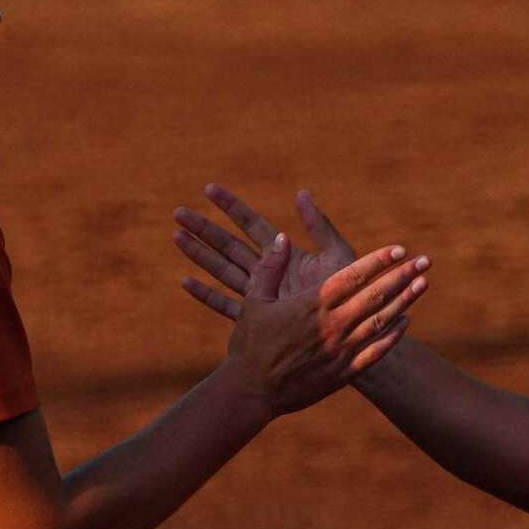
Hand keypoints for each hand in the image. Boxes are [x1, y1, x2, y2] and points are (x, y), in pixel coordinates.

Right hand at [174, 184, 369, 315]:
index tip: (209, 189)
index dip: (231, 206)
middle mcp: (272, 275)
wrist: (353, 339)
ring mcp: (264, 297)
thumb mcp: (337, 256)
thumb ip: (319, 227)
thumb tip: (302, 193)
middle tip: (178, 212)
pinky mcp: (260, 319)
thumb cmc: (352, 297)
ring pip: (223, 270)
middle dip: (205, 228)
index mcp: (287, 257)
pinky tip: (185, 282)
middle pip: (231, 245)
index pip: (253, 224)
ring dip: (200, 255)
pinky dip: (207, 295)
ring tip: (175, 237)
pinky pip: (227, 305)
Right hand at [222, 229, 427, 415]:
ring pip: (381, 322)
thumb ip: (269, 267)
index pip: (353, 276)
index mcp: (311, 304)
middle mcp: (331, 325)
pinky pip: (376, 352)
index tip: (399, 249)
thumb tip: (282, 237)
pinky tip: (406, 322)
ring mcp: (340, 351)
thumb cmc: (250, 343)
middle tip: (425, 261)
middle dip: (403, 276)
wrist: (250, 392)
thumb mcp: (253, 300)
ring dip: (404, 301)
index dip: (378, 261)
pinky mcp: (343, 373)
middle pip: (376, 295)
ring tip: (423, 284)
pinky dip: (393, 336)